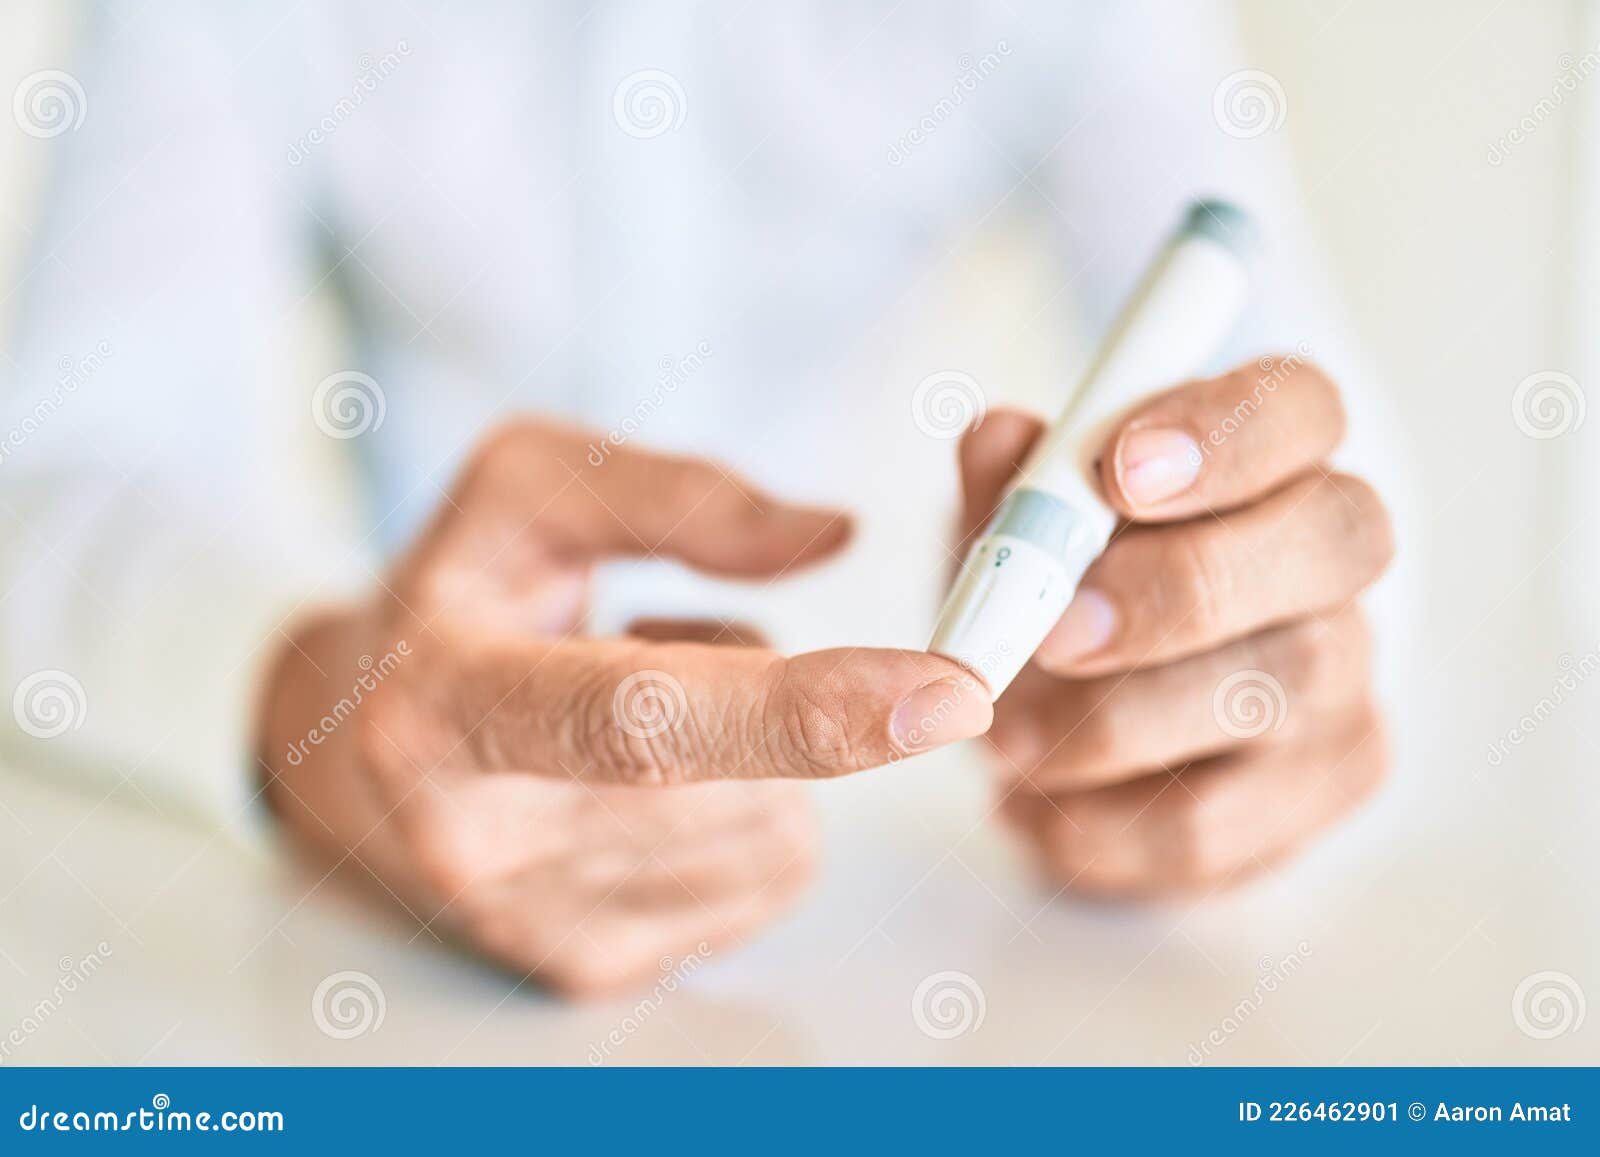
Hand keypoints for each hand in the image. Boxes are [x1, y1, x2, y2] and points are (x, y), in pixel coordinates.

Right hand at [258, 421, 991, 994]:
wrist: (355, 741)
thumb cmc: (458, 597)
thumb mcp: (529, 488)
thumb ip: (679, 495)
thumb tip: (833, 538)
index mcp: (446, 703)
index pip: (639, 721)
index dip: (802, 709)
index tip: (949, 693)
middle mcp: (477, 840)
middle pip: (741, 783)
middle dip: (769, 698)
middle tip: (658, 644)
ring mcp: (531, 924)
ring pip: (780, 835)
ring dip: (760, 755)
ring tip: (640, 713)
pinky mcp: (586, 969)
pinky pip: (769, 883)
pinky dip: (751, 812)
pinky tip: (652, 784)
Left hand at [962, 357, 1393, 896]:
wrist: (1073, 727)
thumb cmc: (1059, 593)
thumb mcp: (1015, 528)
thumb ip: (1012, 486)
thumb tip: (994, 439)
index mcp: (1270, 458)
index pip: (1301, 407)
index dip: (1227, 432)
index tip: (1120, 471)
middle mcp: (1332, 558)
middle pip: (1335, 538)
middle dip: (1185, 586)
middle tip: (1055, 632)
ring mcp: (1344, 676)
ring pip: (1276, 688)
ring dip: (1116, 723)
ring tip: (1009, 740)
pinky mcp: (1324, 786)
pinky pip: (1222, 823)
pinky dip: (1105, 826)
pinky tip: (1035, 809)